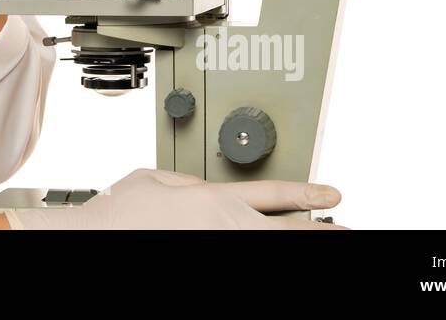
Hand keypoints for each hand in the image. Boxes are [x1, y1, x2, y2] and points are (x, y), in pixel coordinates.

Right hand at [4, 168, 347, 229]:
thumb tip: (206, 191)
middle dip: (321, 231)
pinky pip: (244, 261)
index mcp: (215, 198)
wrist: (95, 233)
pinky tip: (276, 250)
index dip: (308, 194)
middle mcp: (226, 226)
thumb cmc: (119, 213)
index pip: (275, 194)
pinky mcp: (208, 267)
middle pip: (288, 230)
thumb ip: (189, 182)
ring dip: (298, 242)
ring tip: (326, 239)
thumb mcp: (156, 179)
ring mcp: (220, 248)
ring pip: (272, 245)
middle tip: (350, 230)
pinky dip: (264, 253)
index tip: (330, 196)